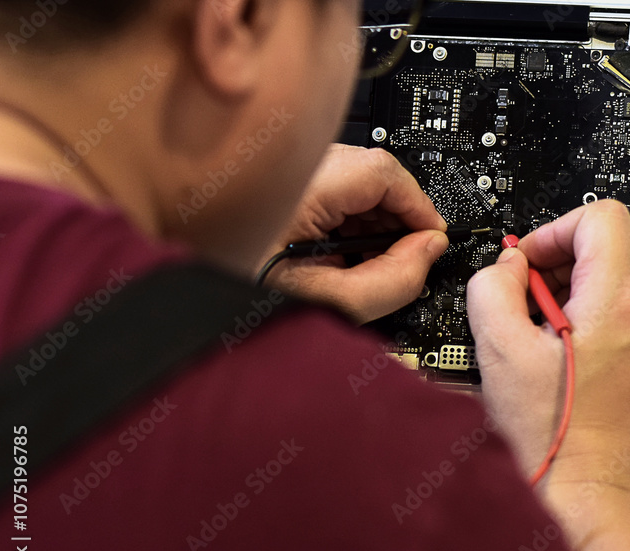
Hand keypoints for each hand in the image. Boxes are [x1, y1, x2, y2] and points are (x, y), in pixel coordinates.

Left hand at [259, 144, 448, 322]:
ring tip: (366, 262)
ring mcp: (286, 173)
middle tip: (404, 256)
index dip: (419, 205)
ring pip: (356, 182)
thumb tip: (428, 252)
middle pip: (374, 173)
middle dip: (398, 216)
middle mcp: (293, 169)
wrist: (197, 294)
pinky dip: (351, 221)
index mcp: (302, 190)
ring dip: (375, 220)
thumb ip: (392, 280)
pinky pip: (334, 190)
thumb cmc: (245, 294)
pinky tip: (343, 254)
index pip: (384, 171)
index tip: (432, 238)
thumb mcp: (331, 301)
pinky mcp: (283, 183)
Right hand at [466, 200, 629, 493]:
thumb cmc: (555, 440)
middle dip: (568, 260)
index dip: (556, 230)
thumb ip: (493, 288)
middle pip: (617, 245)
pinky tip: (572, 354)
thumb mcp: (500, 353)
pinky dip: (605, 316)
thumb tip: (508, 267)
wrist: (590, 497)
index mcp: (618, 302)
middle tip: (532, 296)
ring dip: (587, 286)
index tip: (531, 261)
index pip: (602, 217)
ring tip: (550, 328)